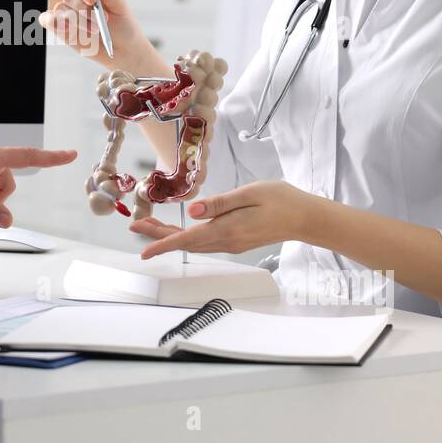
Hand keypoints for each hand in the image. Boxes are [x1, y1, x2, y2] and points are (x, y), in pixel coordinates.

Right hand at [39, 0, 152, 69]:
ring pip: (59, 9)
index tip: (92, 0)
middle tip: (100, 24)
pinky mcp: (60, 29)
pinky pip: (47, 20)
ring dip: (75, 21)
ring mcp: (66, 14)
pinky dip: (53, 22)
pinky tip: (66, 28)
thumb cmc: (123, 26)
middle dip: (84, 10)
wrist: (122, 49)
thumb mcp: (121, 7)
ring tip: (92, 32)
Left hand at [127, 181, 321, 258]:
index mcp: (228, 229)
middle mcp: (227, 241)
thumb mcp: (250, 193)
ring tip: (150, 227)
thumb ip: (220, 203)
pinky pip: (205, 242)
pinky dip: (187, 238)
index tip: (143, 249)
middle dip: (158, 236)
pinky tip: (179, 231)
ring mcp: (232, 243)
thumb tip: (192, 211)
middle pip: (185, 242)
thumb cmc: (281, 200)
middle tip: (135, 226)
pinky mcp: (236, 241)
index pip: (187, 239)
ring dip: (171, 237)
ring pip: (194, 243)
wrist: (305, 218)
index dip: (162, 244)